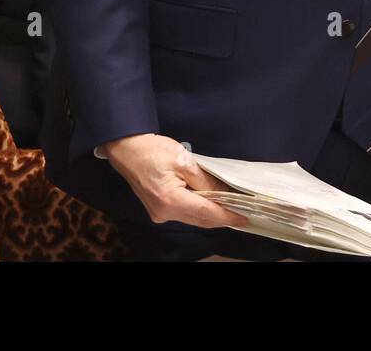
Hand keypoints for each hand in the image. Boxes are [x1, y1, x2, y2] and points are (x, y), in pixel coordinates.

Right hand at [103, 133, 248, 228]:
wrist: (127, 150)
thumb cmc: (153, 150)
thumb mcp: (184, 160)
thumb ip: (204, 179)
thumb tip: (223, 191)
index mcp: (170, 200)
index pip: (206, 213)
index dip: (227, 216)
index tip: (243, 219)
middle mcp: (164, 212)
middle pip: (200, 220)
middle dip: (221, 218)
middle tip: (242, 214)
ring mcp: (159, 213)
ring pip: (192, 218)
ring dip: (210, 214)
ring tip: (230, 208)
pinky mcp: (158, 209)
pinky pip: (183, 213)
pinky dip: (198, 210)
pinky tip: (209, 203)